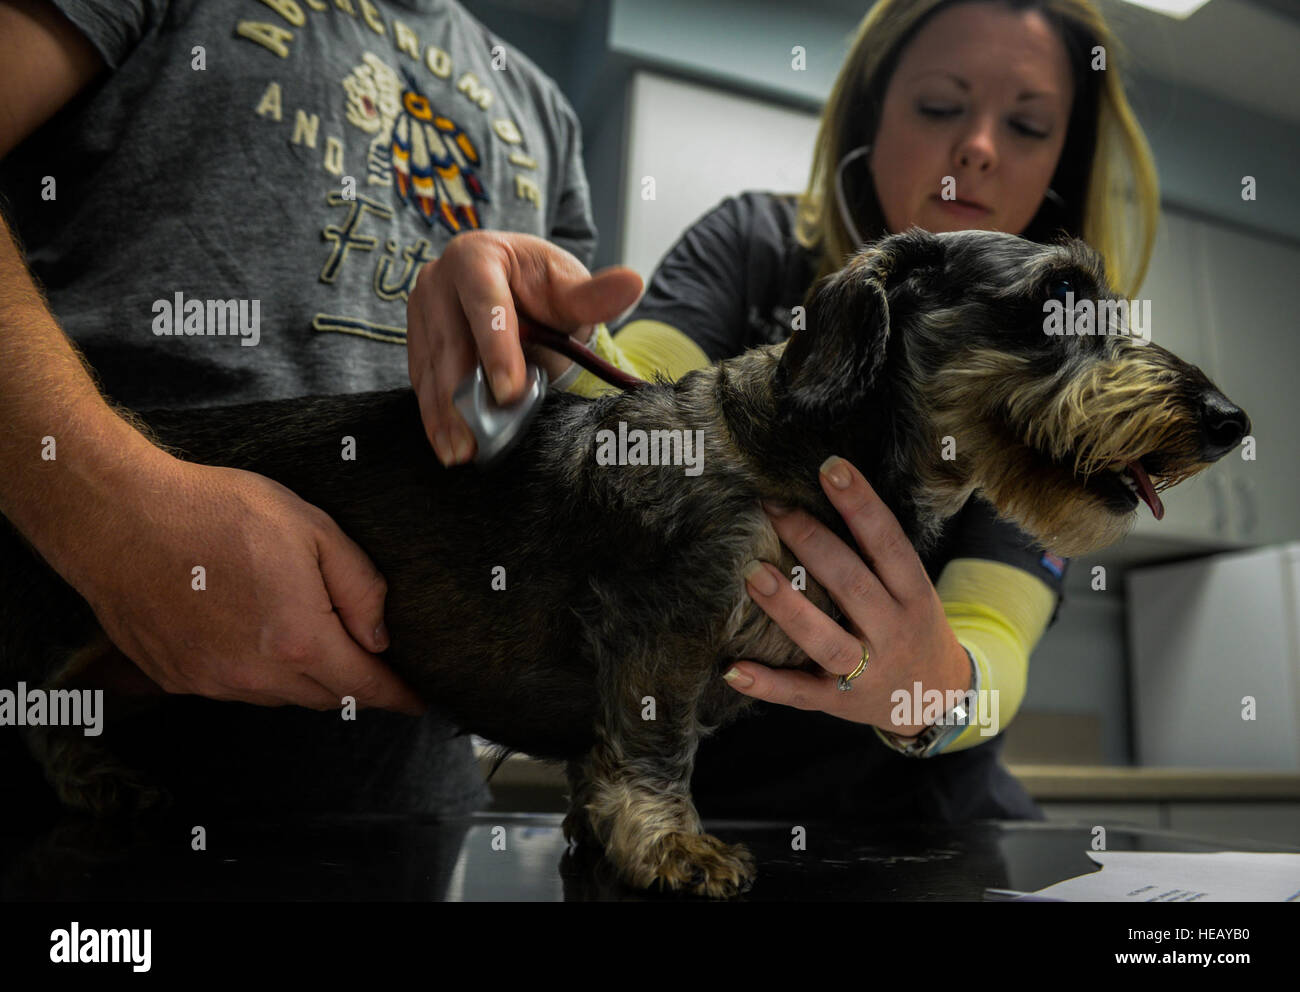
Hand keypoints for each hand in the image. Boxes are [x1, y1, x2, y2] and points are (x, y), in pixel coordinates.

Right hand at [70, 452, 425, 714]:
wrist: (119, 518)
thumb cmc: (217, 513)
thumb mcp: (312, 529)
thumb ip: (359, 586)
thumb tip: (381, 636)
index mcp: (299, 640)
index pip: (365, 686)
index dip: (398, 696)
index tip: (418, 702)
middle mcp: (256, 676)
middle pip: (327, 697)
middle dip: (354, 682)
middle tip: (369, 657)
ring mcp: (213, 683)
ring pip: (282, 697)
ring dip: (305, 677)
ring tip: (306, 633)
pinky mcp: (179, 679)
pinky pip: (237, 690)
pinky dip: (260, 673)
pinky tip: (254, 633)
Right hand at [406, 230, 641, 465]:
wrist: (516, 292)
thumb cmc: (545, 290)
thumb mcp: (572, 292)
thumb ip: (597, 295)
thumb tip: (633, 284)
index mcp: (478, 255)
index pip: (485, 303)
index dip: (495, 348)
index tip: (509, 392)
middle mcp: (439, 278)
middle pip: (450, 341)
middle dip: (464, 394)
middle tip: (479, 436)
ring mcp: (421, 310)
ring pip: (431, 366)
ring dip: (443, 414)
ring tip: (459, 452)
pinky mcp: (416, 339)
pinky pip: (422, 380)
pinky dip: (434, 415)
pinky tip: (447, 444)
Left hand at [725, 455, 970, 735]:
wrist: (937, 699)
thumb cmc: (910, 624)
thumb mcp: (912, 588)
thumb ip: (875, 553)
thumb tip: (822, 490)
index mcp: (912, 594)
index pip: (888, 543)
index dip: (861, 505)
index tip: (830, 468)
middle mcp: (892, 631)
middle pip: (852, 584)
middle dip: (811, 542)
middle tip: (772, 506)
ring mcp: (865, 671)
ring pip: (825, 640)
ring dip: (788, 608)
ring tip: (752, 573)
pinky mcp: (836, 701)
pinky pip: (798, 693)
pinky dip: (766, 684)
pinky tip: (733, 668)